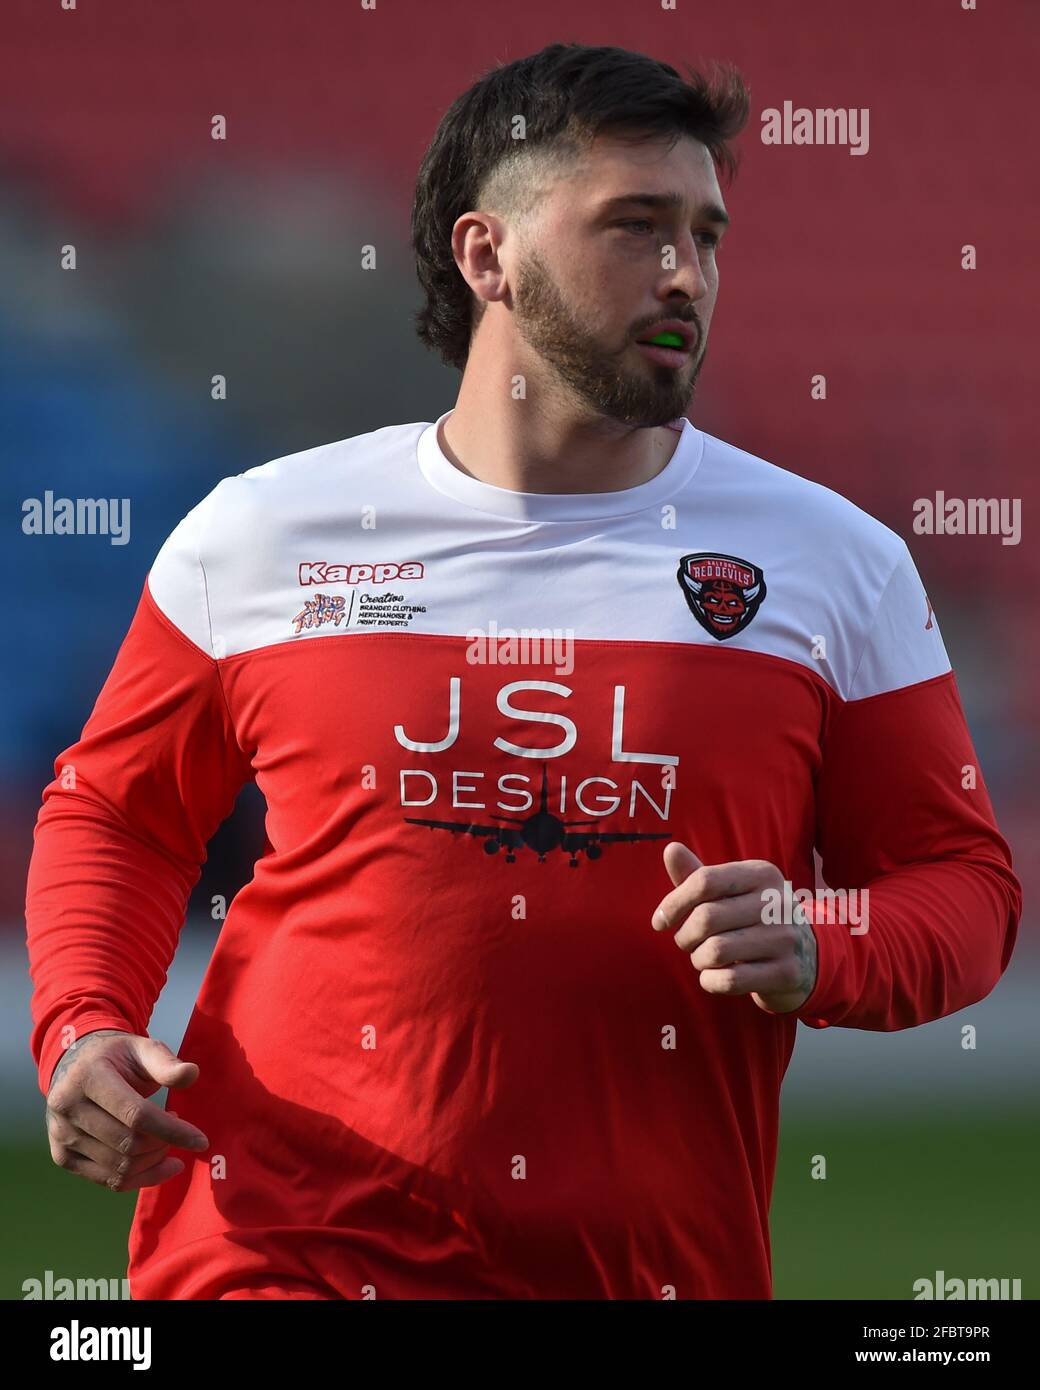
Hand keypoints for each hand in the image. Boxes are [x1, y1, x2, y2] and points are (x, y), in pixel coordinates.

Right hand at [45, 1029, 208, 1191]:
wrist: (78, 1067)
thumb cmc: (118, 1057)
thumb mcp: (142, 1049)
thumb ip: (166, 1063)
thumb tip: (191, 1074)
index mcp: (88, 1077)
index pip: (136, 1114)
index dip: (172, 1131)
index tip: (201, 1140)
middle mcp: (67, 1108)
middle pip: (128, 1144)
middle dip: (164, 1144)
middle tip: (181, 1131)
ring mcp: (61, 1135)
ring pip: (119, 1167)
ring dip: (154, 1161)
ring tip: (167, 1141)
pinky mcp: (62, 1156)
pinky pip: (108, 1181)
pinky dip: (141, 1178)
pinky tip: (159, 1164)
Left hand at [652, 842, 817, 1013]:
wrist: (807, 958)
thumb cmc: (752, 919)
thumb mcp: (730, 893)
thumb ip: (697, 875)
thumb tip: (670, 849)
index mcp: (762, 874)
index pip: (704, 880)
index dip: (673, 903)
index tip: (660, 921)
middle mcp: (777, 902)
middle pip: (706, 917)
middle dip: (684, 936)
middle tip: (686, 943)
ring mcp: (785, 938)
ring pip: (715, 951)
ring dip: (697, 960)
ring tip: (703, 958)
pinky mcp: (787, 973)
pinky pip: (730, 980)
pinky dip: (710, 981)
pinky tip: (713, 976)